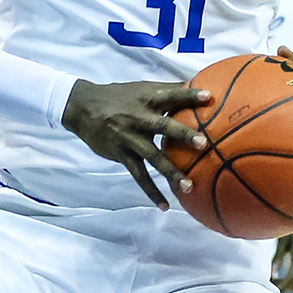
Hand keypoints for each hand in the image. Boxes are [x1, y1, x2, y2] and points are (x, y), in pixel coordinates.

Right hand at [61, 79, 210, 208]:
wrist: (83, 108)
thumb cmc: (119, 97)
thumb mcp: (142, 88)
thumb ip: (168, 90)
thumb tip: (199, 87)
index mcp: (148, 99)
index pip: (172, 95)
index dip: (189, 96)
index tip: (209, 97)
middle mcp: (139, 118)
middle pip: (164, 126)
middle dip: (183, 134)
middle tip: (203, 143)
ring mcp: (130, 138)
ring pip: (153, 157)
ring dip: (170, 172)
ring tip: (188, 187)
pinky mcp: (122, 155)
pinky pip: (139, 176)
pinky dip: (152, 191)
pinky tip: (165, 205)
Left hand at [275, 219, 292, 290]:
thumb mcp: (284, 239)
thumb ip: (278, 256)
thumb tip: (272, 273)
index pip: (291, 279)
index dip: (281, 284)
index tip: (271, 284)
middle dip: (285, 286)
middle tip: (273, 281)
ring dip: (291, 285)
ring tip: (278, 279)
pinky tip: (287, 276)